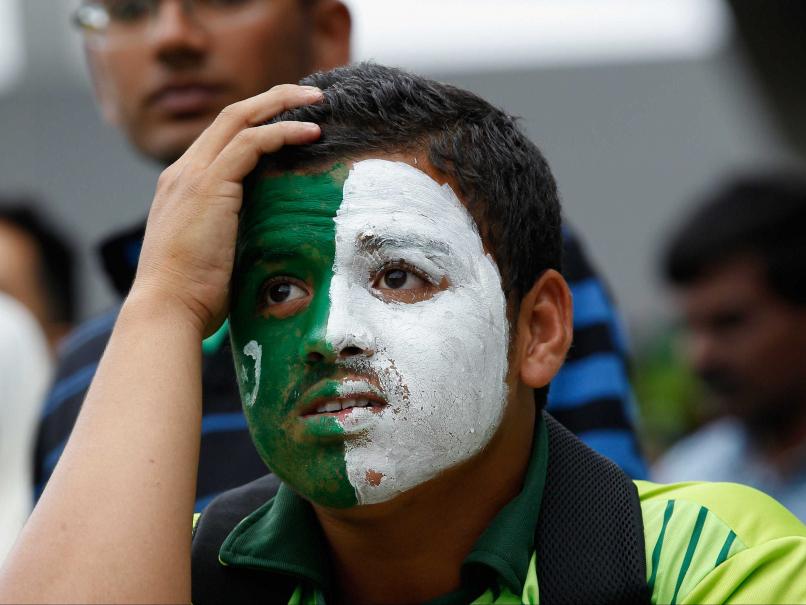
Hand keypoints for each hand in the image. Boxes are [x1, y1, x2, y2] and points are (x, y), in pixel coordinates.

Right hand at [131, 84, 321, 335]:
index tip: (292, 119)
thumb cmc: (194, 294)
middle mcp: (183, 172)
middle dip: (273, 98)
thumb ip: (234, 231)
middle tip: (311, 95)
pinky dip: (282, 132)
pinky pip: (250, 143)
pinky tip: (311, 132)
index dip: (258, 121)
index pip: (222, 137)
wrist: (167, 309)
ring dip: (282, 104)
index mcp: (183, 186)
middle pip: (231, 116)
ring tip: (318, 101)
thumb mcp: (216, 252)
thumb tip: (270, 234)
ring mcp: (192, 175)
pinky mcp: (208, 186)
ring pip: (240, 118)